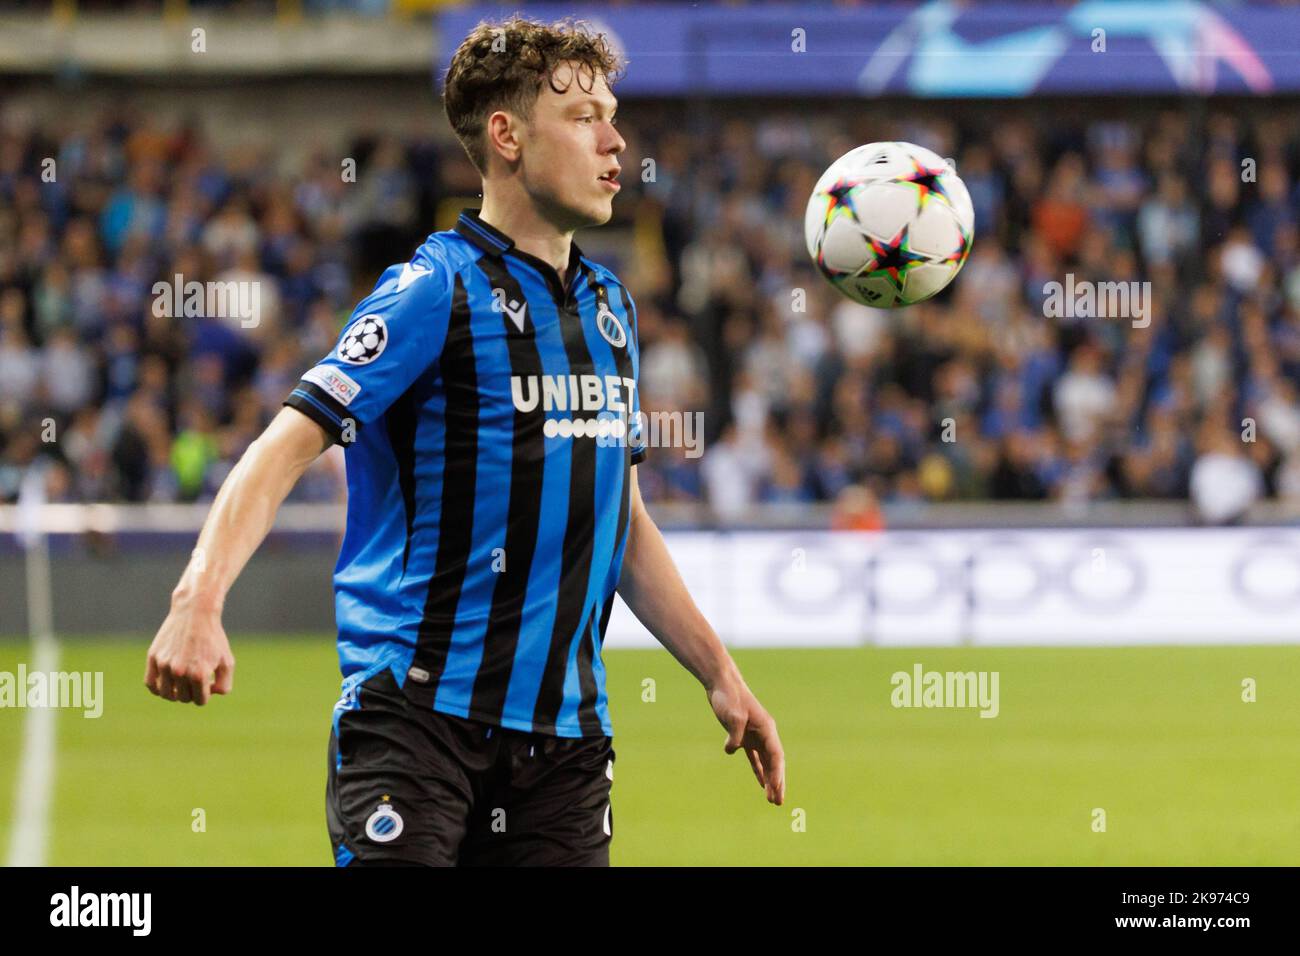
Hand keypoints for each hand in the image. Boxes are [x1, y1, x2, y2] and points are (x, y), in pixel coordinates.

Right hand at [144, 599, 234, 705]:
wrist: (196, 612)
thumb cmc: (213, 638)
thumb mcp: (227, 662)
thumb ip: (223, 685)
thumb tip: (208, 695)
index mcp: (199, 674)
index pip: (200, 701)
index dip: (205, 695)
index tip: (207, 684)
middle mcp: (180, 672)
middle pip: (183, 698)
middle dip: (191, 692)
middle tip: (195, 681)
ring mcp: (164, 665)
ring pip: (165, 694)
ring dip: (174, 693)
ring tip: (182, 684)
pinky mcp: (153, 657)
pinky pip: (150, 684)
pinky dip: (157, 688)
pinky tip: (166, 682)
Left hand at [707, 668, 785, 804]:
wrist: (722, 683)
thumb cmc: (729, 697)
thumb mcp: (733, 715)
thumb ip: (735, 734)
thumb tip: (732, 749)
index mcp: (766, 728)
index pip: (775, 756)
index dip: (777, 775)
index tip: (775, 790)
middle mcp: (764, 734)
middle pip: (774, 762)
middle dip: (777, 782)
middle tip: (777, 802)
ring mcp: (755, 735)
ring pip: (766, 762)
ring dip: (769, 779)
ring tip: (771, 799)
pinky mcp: (745, 736)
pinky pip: (755, 757)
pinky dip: (758, 770)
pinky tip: (760, 783)